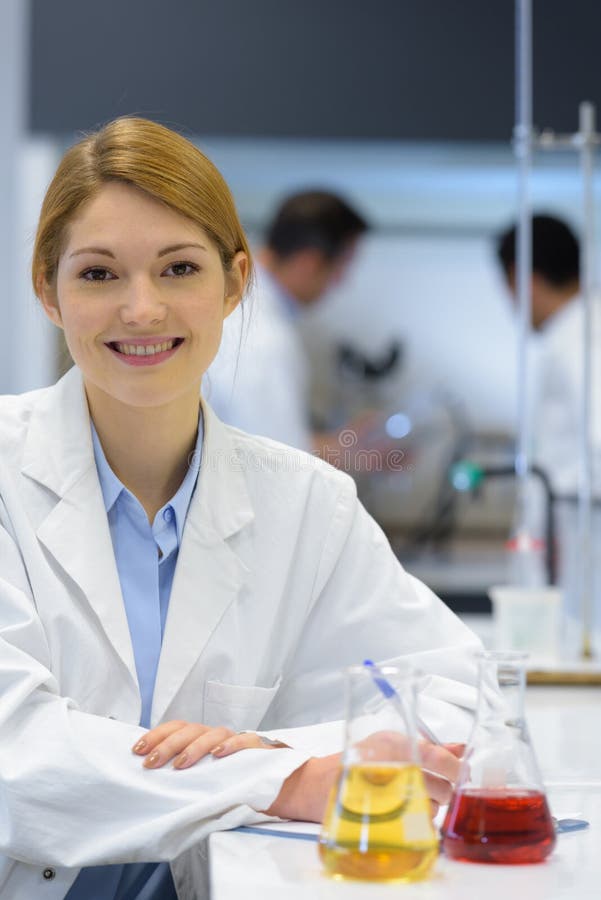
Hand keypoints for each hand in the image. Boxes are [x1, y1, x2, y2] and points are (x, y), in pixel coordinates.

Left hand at [131, 720, 288, 769]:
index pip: (176, 728)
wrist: (275, 783)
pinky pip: (243, 741)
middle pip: (189, 731)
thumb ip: (185, 771)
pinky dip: (230, 745)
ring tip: (180, 764)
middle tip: (151, 763)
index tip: (137, 750)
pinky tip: (218, 753)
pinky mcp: (256, 748)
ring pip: (213, 734)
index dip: (156, 736)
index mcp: (202, 738)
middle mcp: (217, 735)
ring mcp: (237, 739)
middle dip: (167, 746)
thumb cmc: (234, 780)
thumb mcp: (204, 775)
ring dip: (194, 747)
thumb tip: (152, 773)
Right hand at [265, 734, 464, 823]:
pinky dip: (417, 819)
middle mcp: (389, 765)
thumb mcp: (393, 743)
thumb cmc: (358, 760)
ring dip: (430, 805)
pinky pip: (416, 823)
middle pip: (441, 787)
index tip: (464, 772)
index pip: (437, 756)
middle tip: (436, 786)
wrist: (316, 784)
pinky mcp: (380, 816)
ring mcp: (384, 792)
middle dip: (446, 790)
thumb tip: (462, 749)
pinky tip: (404, 809)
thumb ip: (429, 748)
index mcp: (392, 742)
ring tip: (412, 795)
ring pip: (432, 807)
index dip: (458, 767)